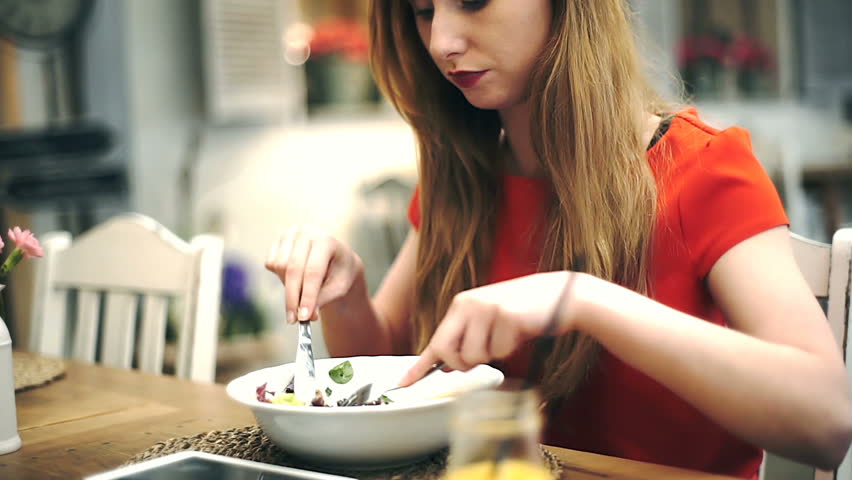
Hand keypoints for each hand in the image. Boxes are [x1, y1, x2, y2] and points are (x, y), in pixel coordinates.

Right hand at [265, 226, 363, 323]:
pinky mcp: (278, 238)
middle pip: (293, 269)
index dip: (308, 296)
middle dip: (293, 298)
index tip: (304, 317)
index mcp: (326, 241)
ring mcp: (291, 233)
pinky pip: (271, 263)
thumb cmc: (339, 273)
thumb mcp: (339, 287)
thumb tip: (307, 315)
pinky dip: (280, 276)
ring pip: (279, 267)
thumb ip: (324, 299)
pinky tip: (295, 275)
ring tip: (303, 289)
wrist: (335, 257)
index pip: (314, 271)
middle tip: (294, 320)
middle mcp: (307, 232)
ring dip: (288, 286)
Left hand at [399, 271, 579, 385]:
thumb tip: (446, 365)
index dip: (418, 366)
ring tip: (507, 336)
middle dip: (463, 364)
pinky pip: (499, 351)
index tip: (403, 383)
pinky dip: (510, 349)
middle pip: (448, 352)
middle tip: (485, 355)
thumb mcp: (489, 322)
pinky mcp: (505, 315)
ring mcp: (486, 308)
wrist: (562, 295)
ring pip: (474, 356)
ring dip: (492, 355)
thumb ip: (467, 339)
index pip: (435, 341)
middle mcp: (468, 304)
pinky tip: (520, 331)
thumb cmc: (524, 313)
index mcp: (461, 305)